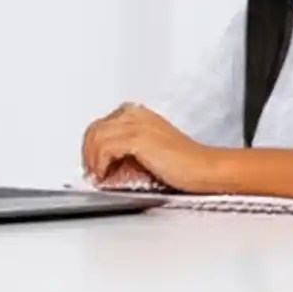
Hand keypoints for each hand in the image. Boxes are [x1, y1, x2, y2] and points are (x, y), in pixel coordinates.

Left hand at [82, 103, 217, 191]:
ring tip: (99, 177)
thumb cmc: (181, 164)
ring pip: (96, 138)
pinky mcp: (138, 138)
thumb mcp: (144, 152)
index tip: (92, 165)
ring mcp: (135, 124)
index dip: (91, 147)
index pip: (99, 126)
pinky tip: (105, 176)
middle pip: (94, 130)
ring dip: (92, 160)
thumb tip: (98, 166)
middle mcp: (134, 114)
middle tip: (92, 173)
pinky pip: (105, 149)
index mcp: (135, 113)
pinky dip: (100, 164)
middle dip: (88, 154)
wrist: (204, 169)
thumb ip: (121, 152)